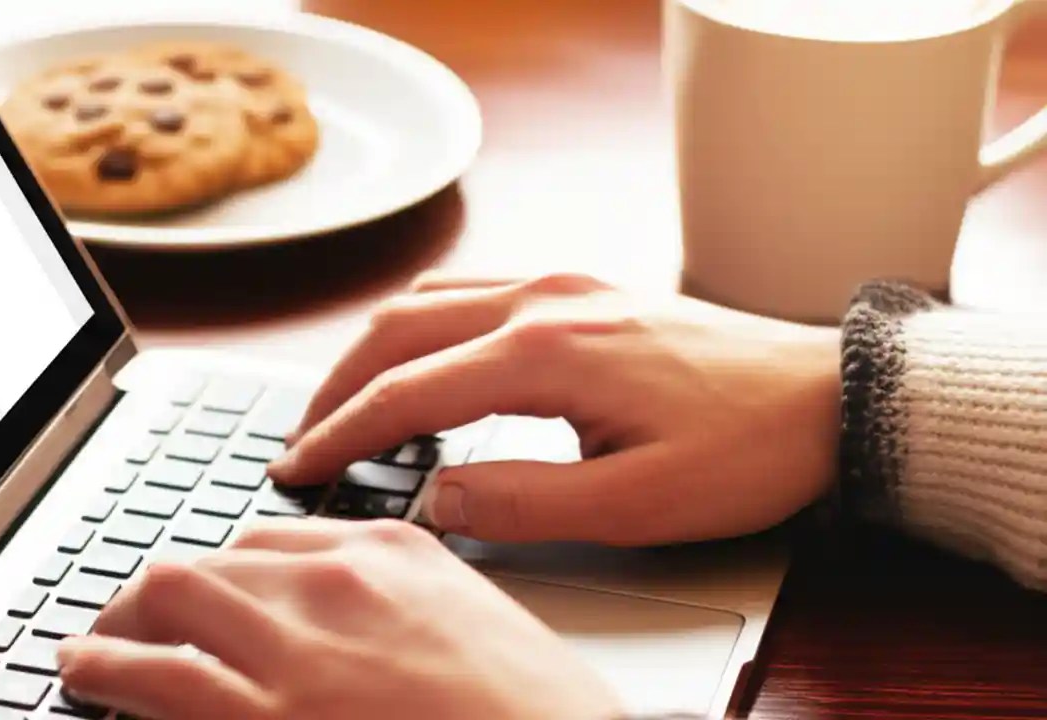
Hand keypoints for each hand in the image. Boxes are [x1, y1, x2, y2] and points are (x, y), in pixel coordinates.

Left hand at [56, 518, 623, 719]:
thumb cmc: (535, 717)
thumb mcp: (474, 629)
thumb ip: (401, 607)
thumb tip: (343, 626)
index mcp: (392, 549)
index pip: (276, 534)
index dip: (229, 567)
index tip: (211, 586)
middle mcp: (335, 581)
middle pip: (215, 559)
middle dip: (165, 588)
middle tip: (139, 610)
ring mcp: (295, 647)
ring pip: (170, 599)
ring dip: (121, 619)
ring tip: (95, 640)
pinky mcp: (262, 717)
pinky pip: (156, 677)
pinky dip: (106, 668)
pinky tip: (85, 670)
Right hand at [268, 273, 841, 544]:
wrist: (830, 397)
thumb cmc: (748, 449)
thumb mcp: (638, 504)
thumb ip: (524, 503)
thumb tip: (438, 497)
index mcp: (547, 352)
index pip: (407, 390)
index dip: (341, 434)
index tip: (297, 468)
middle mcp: (543, 301)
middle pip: (399, 328)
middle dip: (338, 385)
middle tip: (305, 440)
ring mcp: (564, 286)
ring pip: (430, 299)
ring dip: (376, 349)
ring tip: (349, 402)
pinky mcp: (584, 291)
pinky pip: (473, 291)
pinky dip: (424, 326)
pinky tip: (425, 359)